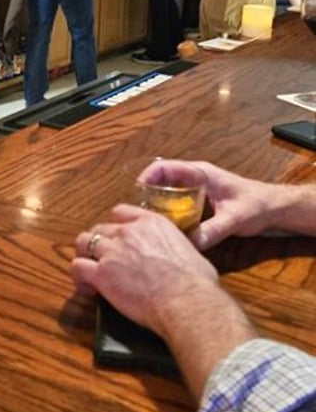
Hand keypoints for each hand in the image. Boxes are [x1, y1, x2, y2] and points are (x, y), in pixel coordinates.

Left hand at [72, 205, 218, 336]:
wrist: (186, 299)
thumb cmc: (196, 281)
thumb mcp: (189, 251)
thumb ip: (175, 248)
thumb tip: (178, 259)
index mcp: (152, 222)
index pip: (121, 212)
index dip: (116, 225)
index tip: (117, 237)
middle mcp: (128, 232)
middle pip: (100, 228)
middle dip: (98, 242)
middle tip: (102, 259)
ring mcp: (112, 251)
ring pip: (83, 243)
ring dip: (84, 255)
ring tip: (89, 271)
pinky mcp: (102, 274)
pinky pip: (78, 267)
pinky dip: (79, 278)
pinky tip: (87, 289)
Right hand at [137, 159, 279, 250]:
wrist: (275, 209)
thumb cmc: (257, 205)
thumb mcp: (234, 219)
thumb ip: (212, 230)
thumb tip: (190, 244)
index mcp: (199, 173)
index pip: (164, 167)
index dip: (146, 177)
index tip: (136, 194)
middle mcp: (194, 179)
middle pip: (161, 182)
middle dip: (147, 196)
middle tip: (138, 216)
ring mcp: (195, 191)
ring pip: (167, 195)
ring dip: (157, 207)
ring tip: (147, 225)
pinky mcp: (198, 203)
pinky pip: (176, 206)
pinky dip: (168, 215)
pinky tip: (165, 231)